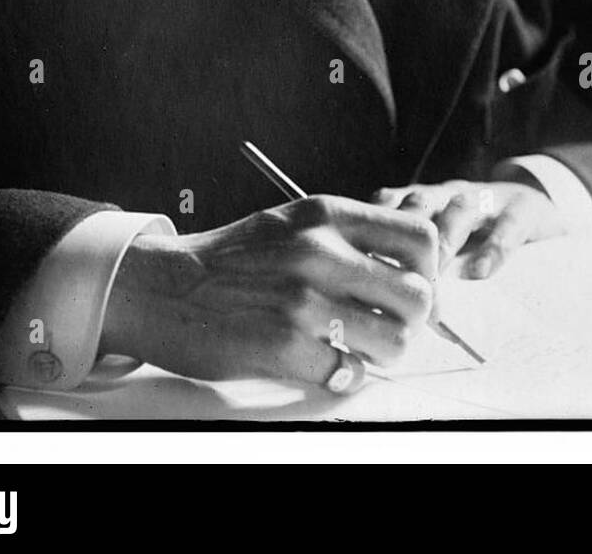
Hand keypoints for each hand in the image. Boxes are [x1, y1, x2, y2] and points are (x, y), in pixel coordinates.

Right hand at [100, 195, 437, 387]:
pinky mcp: (282, 344)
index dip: (429, 273)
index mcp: (327, 214)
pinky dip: (343, 376)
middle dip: (411, 322)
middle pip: (419, 296)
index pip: (421, 238)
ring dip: (381, 354)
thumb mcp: (293, 222)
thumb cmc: (233, 259)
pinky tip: (321, 364)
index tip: (410, 289)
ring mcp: (302, 298)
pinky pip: (349, 373)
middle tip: (386, 329)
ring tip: (354, 350)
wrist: (162, 285)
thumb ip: (347, 237)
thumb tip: (410, 272)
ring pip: (394, 340)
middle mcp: (321, 250)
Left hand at [372, 176, 566, 278]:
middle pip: (419, 207)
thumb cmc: (474, 234)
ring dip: (443, 241)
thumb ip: (413, 263)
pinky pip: (508, 224)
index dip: (373, 236)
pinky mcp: (522, 208)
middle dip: (405, 241)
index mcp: (420, 201)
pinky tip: (481, 272)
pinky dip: (493, 248)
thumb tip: (378, 310)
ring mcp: (484, 198)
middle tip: (394, 282)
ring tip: (434, 278)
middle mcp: (446, 195)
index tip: (360, 271)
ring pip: (459, 208)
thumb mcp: (439, 238)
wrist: (532, 199)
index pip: (388, 207)